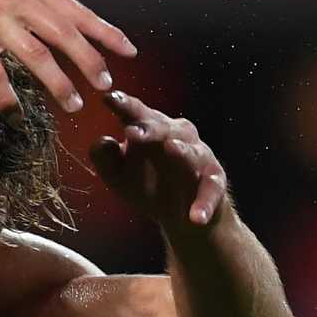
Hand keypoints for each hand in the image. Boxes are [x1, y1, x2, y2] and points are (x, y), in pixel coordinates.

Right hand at [0, 0, 136, 115]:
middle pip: (62, 33)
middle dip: (88, 61)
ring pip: (35, 55)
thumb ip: (46, 12)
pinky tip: (17, 117)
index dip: (106, 33)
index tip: (130, 53)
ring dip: (58, 84)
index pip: (78, 12)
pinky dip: (9, 99)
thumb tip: (87, 36)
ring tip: (73, 106)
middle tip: (105, 86)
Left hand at [89, 91, 231, 230]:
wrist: (181, 218)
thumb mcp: (117, 175)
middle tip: (131, 131)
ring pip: (192, 153)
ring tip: (171, 149)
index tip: (107, 98)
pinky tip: (195, 217)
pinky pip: (211, 190)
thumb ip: (104, 158)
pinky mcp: (215, 183)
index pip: (136, 114)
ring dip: (183, 152)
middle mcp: (178, 136)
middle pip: (165, 128)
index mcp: (151, 128)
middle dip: (150, 128)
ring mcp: (199, 158)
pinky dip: (204, 203)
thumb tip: (101, 141)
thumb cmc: (146, 184)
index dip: (123, 105)